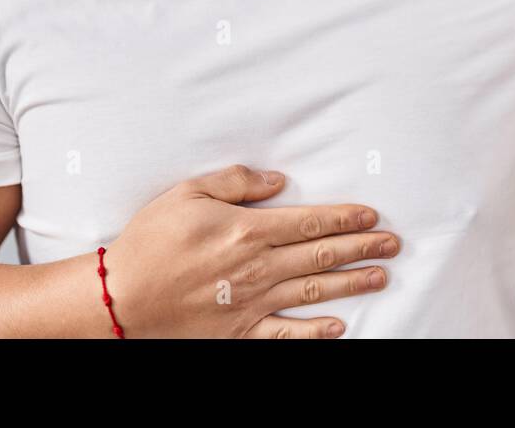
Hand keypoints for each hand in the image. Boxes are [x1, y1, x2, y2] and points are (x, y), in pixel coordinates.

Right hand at [104, 164, 398, 337]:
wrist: (121, 298)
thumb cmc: (151, 240)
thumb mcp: (188, 192)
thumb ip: (236, 181)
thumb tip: (278, 180)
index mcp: (248, 230)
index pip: (311, 221)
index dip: (346, 217)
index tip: (372, 216)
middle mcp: (258, 267)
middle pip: (322, 255)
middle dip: (362, 247)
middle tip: (393, 244)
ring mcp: (251, 303)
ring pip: (314, 292)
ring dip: (351, 284)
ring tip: (380, 277)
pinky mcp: (239, 332)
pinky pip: (285, 334)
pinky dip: (314, 332)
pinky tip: (338, 327)